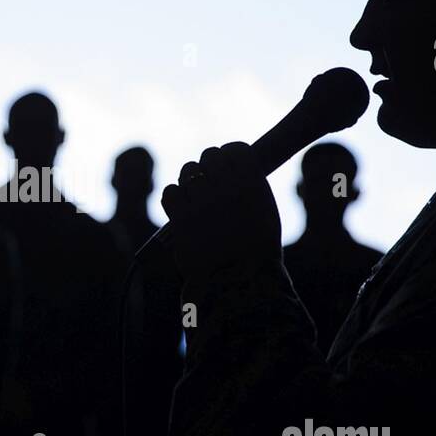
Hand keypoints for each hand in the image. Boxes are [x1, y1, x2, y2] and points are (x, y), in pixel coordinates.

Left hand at [161, 142, 281, 279]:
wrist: (239, 286)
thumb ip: (250, 185)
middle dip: (207, 167)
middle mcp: (228, 190)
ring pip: (187, 171)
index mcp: (254, 186)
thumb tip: (231, 163)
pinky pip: (169, 191)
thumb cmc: (256, 252)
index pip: (236, 148)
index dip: (228, 154)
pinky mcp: (181, 219)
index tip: (226, 165)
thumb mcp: (266, 213)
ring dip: (188, 181)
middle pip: (209, 155)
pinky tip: (181, 210)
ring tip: (195, 200)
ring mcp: (203, 203)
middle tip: (208, 184)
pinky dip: (173, 198)